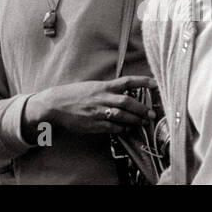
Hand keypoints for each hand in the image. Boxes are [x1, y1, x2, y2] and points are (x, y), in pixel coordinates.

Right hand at [24, 76, 157, 136]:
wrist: (55, 104)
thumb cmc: (74, 94)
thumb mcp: (91, 87)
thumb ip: (107, 90)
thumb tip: (124, 93)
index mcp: (102, 86)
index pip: (126, 81)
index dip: (142, 81)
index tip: (155, 83)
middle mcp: (102, 97)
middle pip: (127, 102)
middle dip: (141, 109)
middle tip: (151, 114)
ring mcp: (98, 111)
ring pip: (121, 116)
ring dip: (134, 120)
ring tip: (143, 123)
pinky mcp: (93, 124)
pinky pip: (111, 127)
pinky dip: (121, 129)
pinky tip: (126, 129)